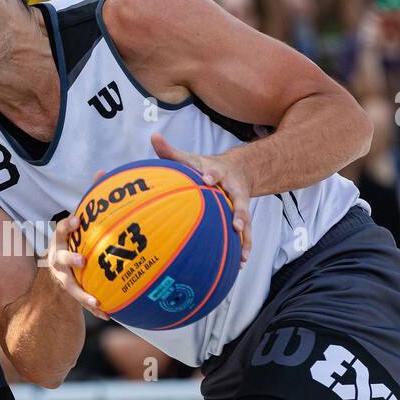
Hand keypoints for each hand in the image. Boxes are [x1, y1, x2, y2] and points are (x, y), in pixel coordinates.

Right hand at [44, 214, 109, 319]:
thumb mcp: (76, 225)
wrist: (56, 269)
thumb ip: (88, 206)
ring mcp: (63, 277)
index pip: (61, 230)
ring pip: (70, 286)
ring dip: (82, 294)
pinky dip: (94, 309)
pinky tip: (108, 314)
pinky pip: (82, 302)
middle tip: (82, 260)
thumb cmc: (73, 241)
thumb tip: (100, 175)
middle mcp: (58, 259)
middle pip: (61, 259)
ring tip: (95, 301)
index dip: (67, 225)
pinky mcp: (71, 291)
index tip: (76, 220)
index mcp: (60, 241)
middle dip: (71, 259)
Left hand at [151, 131, 251, 262]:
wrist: (238, 170)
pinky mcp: (243, 217)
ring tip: (242, 256)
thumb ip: (172, 152)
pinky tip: (239, 263)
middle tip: (237, 226)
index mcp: (219, 173)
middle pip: (240, 202)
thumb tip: (153, 136)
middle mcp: (234, 190)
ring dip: (245, 238)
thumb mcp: (192, 158)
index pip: (215, 173)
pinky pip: (245, 234)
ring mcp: (241, 205)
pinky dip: (243, 247)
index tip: (207, 179)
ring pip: (247, 222)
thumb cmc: (207, 167)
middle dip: (239, 214)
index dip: (211, 175)